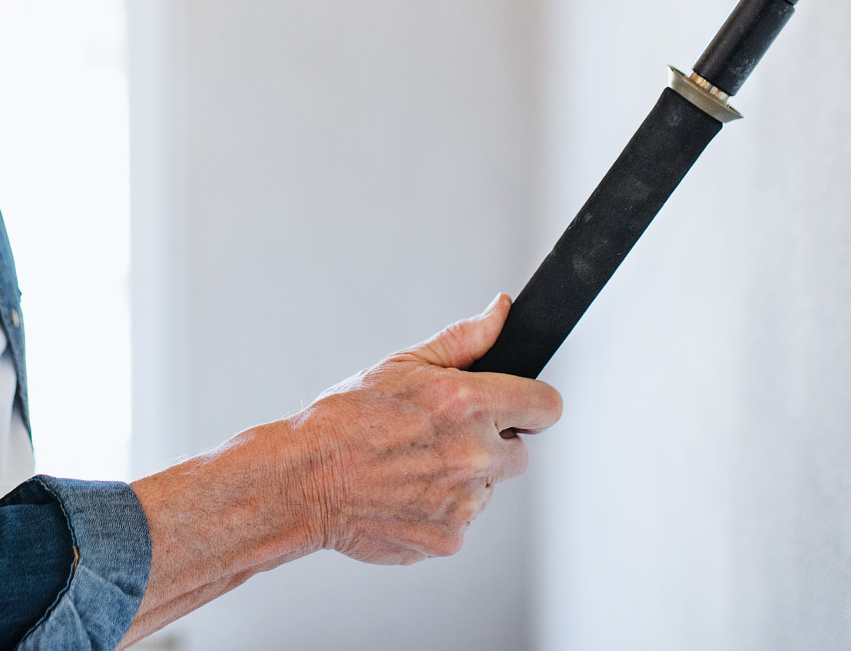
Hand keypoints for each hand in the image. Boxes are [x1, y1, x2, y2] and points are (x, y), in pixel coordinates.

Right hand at [119, 295, 562, 647]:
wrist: (303, 481)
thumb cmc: (343, 421)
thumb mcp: (402, 365)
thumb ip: (463, 340)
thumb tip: (499, 311)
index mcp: (466, 404)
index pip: (547, 406)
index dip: (532, 405)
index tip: (518, 408)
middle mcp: (472, 455)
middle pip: (521, 453)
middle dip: (491, 443)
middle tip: (442, 438)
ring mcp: (463, 502)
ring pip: (487, 488)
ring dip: (462, 478)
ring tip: (412, 465)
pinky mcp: (450, 538)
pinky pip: (462, 520)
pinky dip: (439, 510)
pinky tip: (404, 493)